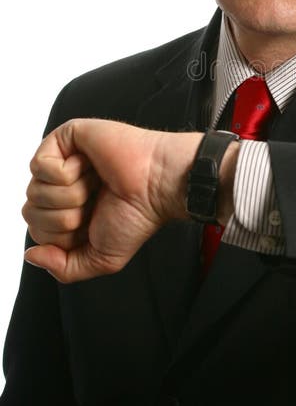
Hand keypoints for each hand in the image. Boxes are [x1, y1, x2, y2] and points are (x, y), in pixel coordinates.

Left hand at [23, 118, 200, 282]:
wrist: (155, 188)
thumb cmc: (137, 216)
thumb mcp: (101, 259)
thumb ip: (64, 268)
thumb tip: (32, 254)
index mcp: (69, 208)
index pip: (37, 231)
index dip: (63, 237)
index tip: (94, 223)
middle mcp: (62, 184)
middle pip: (31, 212)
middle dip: (65, 218)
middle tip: (96, 203)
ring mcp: (62, 160)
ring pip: (34, 191)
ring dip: (71, 195)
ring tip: (97, 183)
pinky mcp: (65, 137)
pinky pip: (39, 166)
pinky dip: (67, 174)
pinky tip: (90, 167)